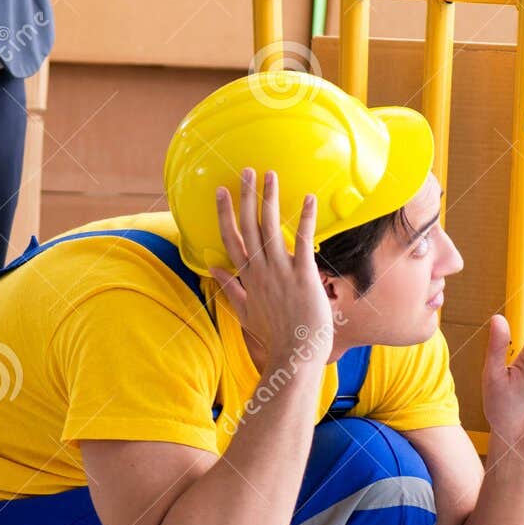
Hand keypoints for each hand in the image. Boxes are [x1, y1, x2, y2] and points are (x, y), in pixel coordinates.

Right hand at [208, 168, 333, 371]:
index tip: (220, 191)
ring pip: (271, 227)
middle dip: (246, 196)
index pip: (231, 238)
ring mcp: (280, 271)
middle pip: (249, 226)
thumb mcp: (245, 312)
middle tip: (245, 170)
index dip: (224, 213)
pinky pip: (303, 241)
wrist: (295, 354)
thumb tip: (214, 270)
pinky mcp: (303, 274)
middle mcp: (260, 270)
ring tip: (270, 175)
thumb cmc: (274, 336)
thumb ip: (230, 288)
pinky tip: (310, 198)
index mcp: (247, 277)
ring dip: (270, 199)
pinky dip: (306, 218)